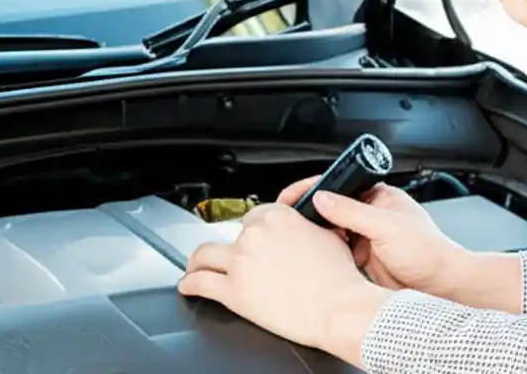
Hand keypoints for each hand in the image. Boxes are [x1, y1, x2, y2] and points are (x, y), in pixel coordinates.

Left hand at [178, 202, 389, 354]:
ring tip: (196, 266)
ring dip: (198, 261)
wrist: (338, 309)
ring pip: (204, 255)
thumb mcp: (329, 236)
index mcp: (278, 217)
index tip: (255, 239)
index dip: (255, 230)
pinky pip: (200, 284)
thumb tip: (302, 226)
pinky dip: (189, 284)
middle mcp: (254, 235)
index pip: (254, 216)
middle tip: (235, 257)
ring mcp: (240, 263)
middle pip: (230, 234)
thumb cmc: (339, 279)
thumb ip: (307, 225)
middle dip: (233, 247)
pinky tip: (188, 285)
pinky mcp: (232, 292)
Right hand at [277, 177, 470, 295]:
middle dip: (310, 215)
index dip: (314, 190)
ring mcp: (366, 238)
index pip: (339, 186)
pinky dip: (325, 255)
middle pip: (331, 210)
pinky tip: (315, 259)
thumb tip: (322, 198)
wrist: (442, 286)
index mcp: (378, 197)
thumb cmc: (429, 252)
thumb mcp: (387, 227)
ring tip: (297, 240)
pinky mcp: (363, 260)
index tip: (293, 197)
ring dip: (316, 237)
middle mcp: (370, 215)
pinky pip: (336, 254)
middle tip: (287, 221)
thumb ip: (352, 212)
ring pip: (331, 233)